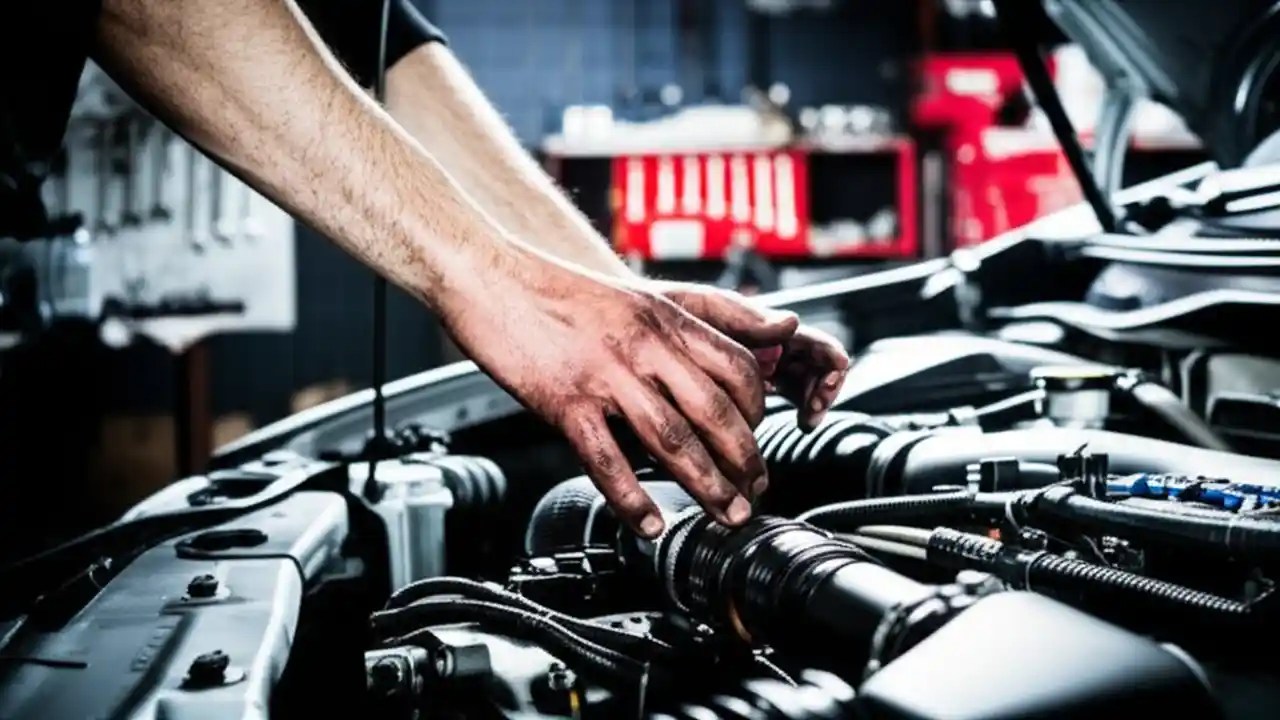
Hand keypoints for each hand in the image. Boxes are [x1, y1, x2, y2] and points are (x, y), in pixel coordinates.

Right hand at [439, 251, 784, 537]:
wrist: (488, 276)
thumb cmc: (556, 290)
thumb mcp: (634, 295)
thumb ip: (687, 323)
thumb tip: (744, 343)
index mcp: (664, 316)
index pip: (737, 367)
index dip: (758, 412)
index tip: (757, 439)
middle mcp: (643, 345)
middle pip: (716, 412)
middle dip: (745, 462)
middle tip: (755, 493)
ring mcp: (605, 375)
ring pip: (673, 441)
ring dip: (708, 486)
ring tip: (726, 515)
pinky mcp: (565, 402)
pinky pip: (608, 461)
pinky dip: (634, 500)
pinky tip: (650, 524)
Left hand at [652, 281, 849, 430]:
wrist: (628, 321)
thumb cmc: (663, 307)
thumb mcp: (702, 307)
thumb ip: (744, 317)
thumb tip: (790, 322)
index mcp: (764, 324)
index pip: (815, 343)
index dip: (830, 366)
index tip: (821, 391)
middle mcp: (765, 346)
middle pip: (814, 369)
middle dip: (821, 392)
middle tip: (810, 414)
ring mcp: (752, 368)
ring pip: (797, 389)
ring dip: (804, 406)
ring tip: (799, 423)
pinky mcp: (735, 389)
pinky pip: (765, 405)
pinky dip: (770, 420)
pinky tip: (759, 433)